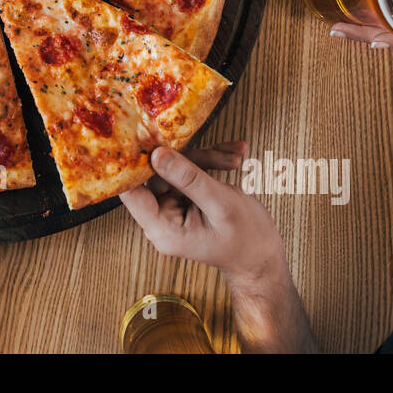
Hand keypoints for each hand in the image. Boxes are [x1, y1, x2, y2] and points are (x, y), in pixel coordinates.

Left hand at [122, 143, 318, 351]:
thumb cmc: (246, 239)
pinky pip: (189, 169)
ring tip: (235, 159)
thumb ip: (189, 179)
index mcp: (162, 228)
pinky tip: (234, 155)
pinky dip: (211, 161)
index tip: (147, 138)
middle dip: (191, 160)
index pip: (131, 193)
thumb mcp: (220, 205)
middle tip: (223, 157)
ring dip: (207, 159)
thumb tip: (156, 154)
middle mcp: (161, 217)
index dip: (134, 165)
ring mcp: (172, 205)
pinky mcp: (184, 195)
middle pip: (158, 173)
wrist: (262, 254)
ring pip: (176, 166)